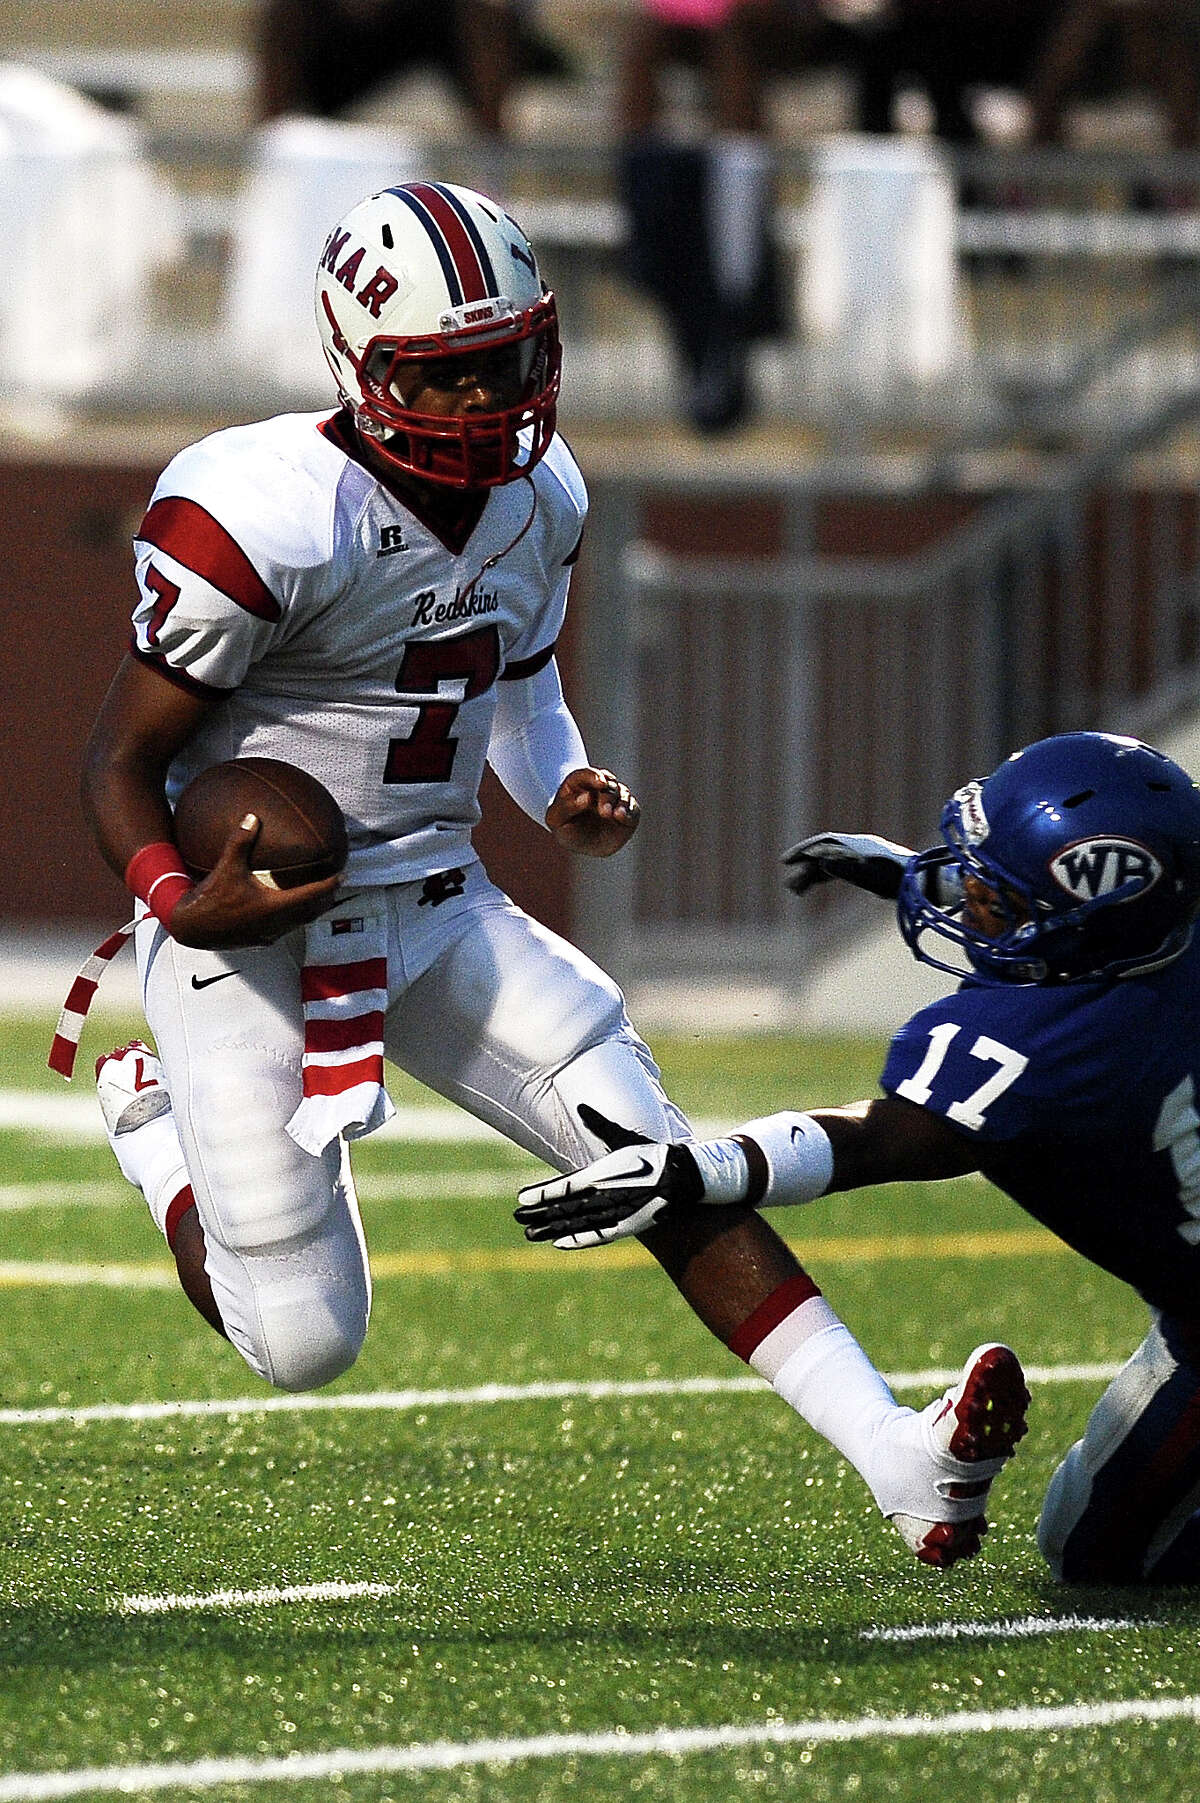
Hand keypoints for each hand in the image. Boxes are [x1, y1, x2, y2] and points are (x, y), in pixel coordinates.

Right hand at [169, 815, 340, 948]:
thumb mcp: (226, 867)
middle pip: (311, 912)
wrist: (191, 928)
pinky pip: (284, 930)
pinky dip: (293, 920)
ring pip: (299, 924)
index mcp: (274, 906)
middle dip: (326, 899)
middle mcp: (276, 924)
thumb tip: (252, 817)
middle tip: (337, 886)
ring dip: (311, 911)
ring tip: (319, 899)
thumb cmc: (209, 899)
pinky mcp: (259, 941)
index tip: (343, 875)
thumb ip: (241, 842)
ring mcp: (268, 935)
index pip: (311, 894)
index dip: (329, 884)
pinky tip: (287, 913)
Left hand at [515, 1140, 701, 1247]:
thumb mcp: (623, 1137)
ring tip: (530, 1234)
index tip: (521, 1198)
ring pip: (576, 1225)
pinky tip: (560, 1243)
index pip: (562, 1187)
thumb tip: (581, 1106)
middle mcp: (603, 1197)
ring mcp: (613, 1214)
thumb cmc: (651, 1153)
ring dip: (551, 1230)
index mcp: (600, 1175)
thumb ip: (599, 1125)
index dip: (540, 1194)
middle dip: (539, 1214)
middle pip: (564, 1209)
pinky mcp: (625, 1227)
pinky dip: (577, 1240)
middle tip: (517, 1218)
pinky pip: (596, 1236)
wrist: (683, 1177)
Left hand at [546, 768, 639, 857]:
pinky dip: (629, 812)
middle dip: (607, 796)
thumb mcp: (556, 819)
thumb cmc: (565, 828)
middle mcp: (600, 788)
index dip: (595, 776)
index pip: (588, 774)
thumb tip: (587, 797)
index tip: (601, 783)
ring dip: (620, 803)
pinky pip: (633, 809)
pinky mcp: (628, 813)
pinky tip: (621, 817)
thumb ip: (566, 807)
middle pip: (608, 784)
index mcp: (580, 783)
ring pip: (622, 793)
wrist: (581, 845)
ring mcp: (615, 799)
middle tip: (604, 811)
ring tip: (615, 814)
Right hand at [782, 831, 914, 900]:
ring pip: (829, 863)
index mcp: (857, 846)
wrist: (924, 881)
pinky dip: (824, 877)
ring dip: (812, 875)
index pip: (824, 843)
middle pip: (823, 854)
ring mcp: (860, 858)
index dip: (804, 850)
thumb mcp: (873, 878)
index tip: (786, 861)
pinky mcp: (864, 868)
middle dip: (804, 868)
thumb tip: (821, 863)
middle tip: (789, 885)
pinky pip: (838, 869)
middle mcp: (856, 848)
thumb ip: (847, 870)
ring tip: (796, 891)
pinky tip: (814, 886)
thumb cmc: (901, 881)